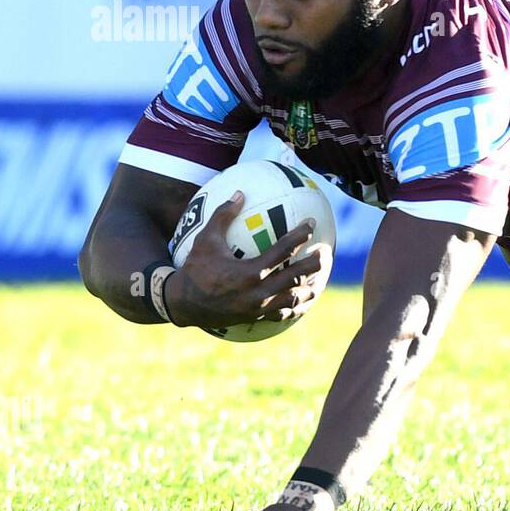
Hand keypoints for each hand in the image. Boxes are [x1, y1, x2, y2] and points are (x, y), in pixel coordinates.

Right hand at [167, 191, 327, 329]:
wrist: (182, 304)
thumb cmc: (194, 269)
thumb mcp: (205, 239)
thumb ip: (223, 215)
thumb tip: (240, 193)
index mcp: (250, 271)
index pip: (283, 250)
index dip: (300, 235)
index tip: (311, 223)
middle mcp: (259, 291)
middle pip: (297, 276)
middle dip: (315, 264)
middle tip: (327, 252)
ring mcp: (259, 307)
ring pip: (294, 298)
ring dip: (311, 287)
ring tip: (322, 278)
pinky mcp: (257, 316)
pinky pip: (283, 313)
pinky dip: (296, 306)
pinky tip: (304, 300)